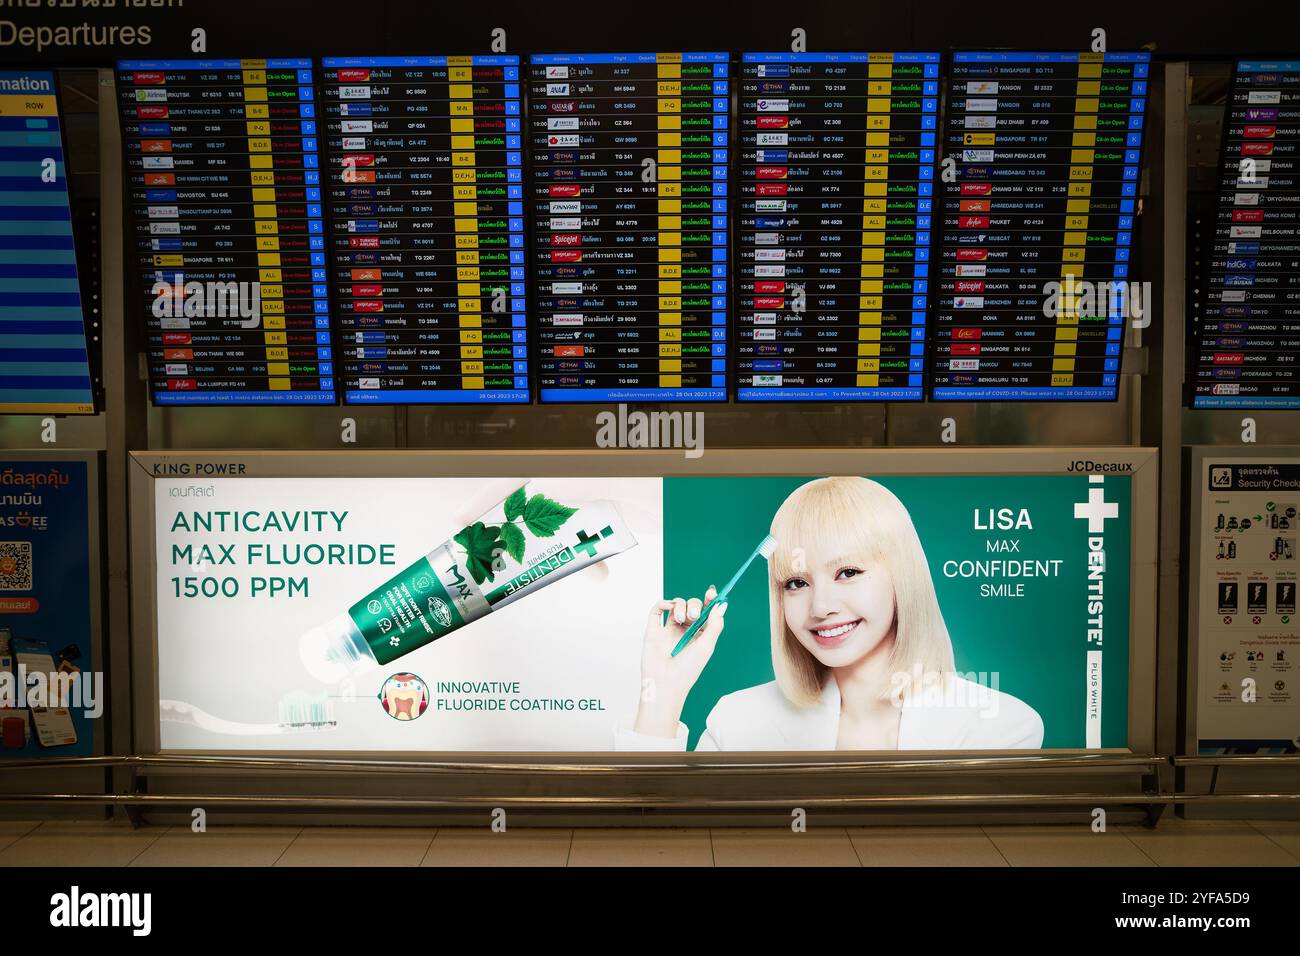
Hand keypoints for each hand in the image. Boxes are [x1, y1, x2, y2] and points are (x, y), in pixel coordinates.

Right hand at [633, 586, 727, 738]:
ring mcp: (668, 630)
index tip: (711, 593)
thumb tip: (722, 604)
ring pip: (675, 606)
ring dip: (680, 606)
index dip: (709, 601)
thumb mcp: (707, 646)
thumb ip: (715, 625)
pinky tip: (668, 606)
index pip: (706, 612)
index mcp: (700, 635)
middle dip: (694, 605)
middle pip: (691, 606)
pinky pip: (657, 610)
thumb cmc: (688, 670)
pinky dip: (662, 603)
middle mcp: (685, 631)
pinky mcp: (654, 630)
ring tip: (681, 619)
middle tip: (694, 616)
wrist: (665, 683)